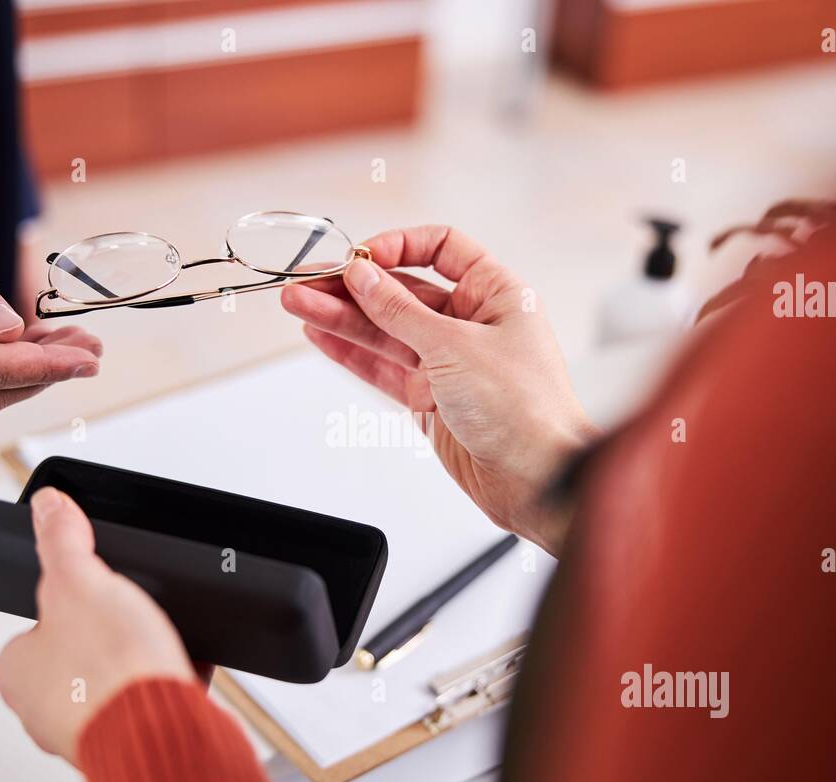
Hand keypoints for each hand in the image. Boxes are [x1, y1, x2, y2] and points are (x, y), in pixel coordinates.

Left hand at [0, 487, 198, 765]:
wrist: (160, 729)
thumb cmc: (108, 672)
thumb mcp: (80, 579)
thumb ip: (63, 539)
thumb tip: (50, 506)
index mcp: (16, 672)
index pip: (33, 625)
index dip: (67, 602)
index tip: (92, 593)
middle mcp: (43, 711)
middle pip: (79, 651)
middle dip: (110, 635)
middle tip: (129, 619)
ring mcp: (88, 731)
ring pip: (117, 679)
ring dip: (140, 661)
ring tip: (156, 643)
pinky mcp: (132, 740)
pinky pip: (149, 700)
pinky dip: (166, 681)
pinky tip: (179, 665)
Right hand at [281, 225, 596, 553]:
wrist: (537, 480)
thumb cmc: (525, 411)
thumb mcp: (454, 347)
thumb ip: (400, 310)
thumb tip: (363, 275)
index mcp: (496, 294)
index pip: (442, 248)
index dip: (398, 246)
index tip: (359, 257)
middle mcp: (473, 323)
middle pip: (403, 291)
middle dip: (353, 287)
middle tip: (307, 283)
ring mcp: (450, 362)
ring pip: (386, 331)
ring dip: (342, 317)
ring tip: (297, 303)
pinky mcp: (431, 398)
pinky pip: (385, 368)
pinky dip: (352, 353)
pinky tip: (321, 335)